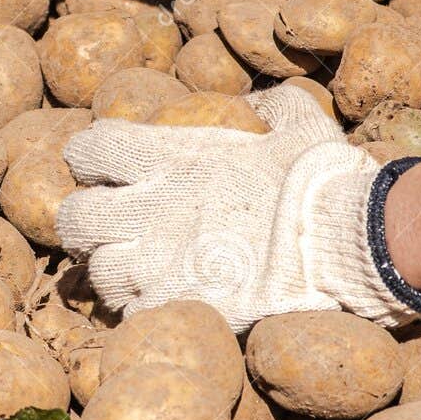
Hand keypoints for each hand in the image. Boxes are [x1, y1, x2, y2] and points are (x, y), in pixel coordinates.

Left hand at [54, 87, 420, 331]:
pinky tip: (162, 304)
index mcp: (170, 159)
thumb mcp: (301, 124)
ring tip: (138, 271)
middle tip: (108, 229)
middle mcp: (148, 210)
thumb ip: (271, 107)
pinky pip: (129, 315)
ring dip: (112, 270)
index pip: (88, 150)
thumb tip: (257, 104)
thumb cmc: (325, 181)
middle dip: (84, 223)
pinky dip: (139, 311)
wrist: (347, 243)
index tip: (105, 170)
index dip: (89, 160)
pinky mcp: (173, 307)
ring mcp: (155, 264)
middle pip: (73, 217)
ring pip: (96, 271)